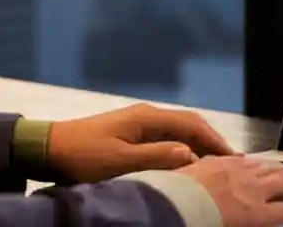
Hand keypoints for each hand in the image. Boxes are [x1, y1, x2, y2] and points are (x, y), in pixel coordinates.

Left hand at [47, 103, 235, 182]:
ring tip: (215, 166)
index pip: (192, 125)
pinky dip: (182, 150)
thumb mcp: (120, 160)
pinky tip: (186, 165)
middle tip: (232, 162)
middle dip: (212, 142)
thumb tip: (190, 154)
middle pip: (190, 126)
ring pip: (179, 133)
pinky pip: (166, 140)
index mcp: (148, 118)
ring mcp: (139, 124)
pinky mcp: (131, 135)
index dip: (215, 141)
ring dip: (198, 147)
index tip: (234, 158)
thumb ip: (156, 156)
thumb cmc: (83, 156)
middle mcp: (147, 116)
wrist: (48, 148)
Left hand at [179, 157, 282, 226]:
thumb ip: (250, 222)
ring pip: (266, 167)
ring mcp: (235, 173)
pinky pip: (242, 161)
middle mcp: (251, 190)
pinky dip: (254, 163)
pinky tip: (255, 163)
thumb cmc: (196, 226)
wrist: (170, 205)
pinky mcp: (217, 162)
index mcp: (255, 213)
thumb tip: (258, 220)